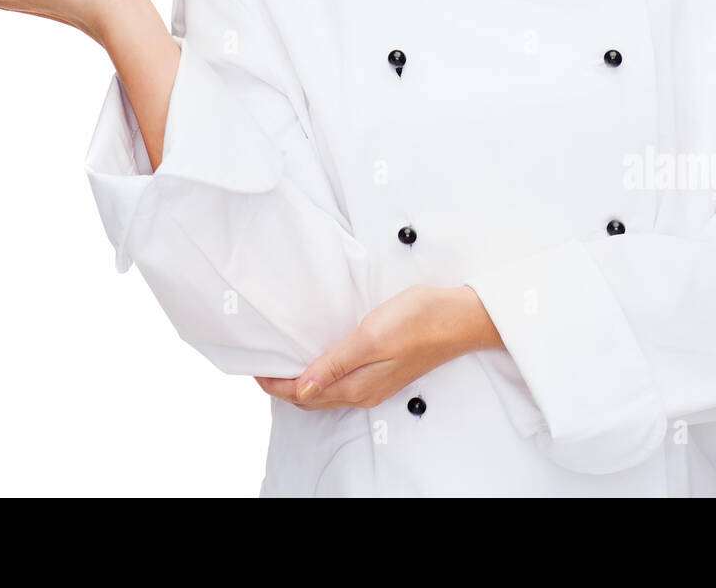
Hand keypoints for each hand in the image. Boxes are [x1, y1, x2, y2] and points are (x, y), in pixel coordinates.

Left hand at [254, 285, 501, 410]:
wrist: (460, 317)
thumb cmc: (418, 321)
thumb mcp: (370, 337)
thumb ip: (335, 364)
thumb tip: (301, 389)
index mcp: (357, 386)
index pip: (304, 394)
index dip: (277, 384)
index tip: (255, 370)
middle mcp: (365, 391)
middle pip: (313, 398)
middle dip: (285, 387)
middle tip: (263, 368)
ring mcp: (377, 383)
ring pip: (328, 392)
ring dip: (303, 384)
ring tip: (284, 365)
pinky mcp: (386, 370)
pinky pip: (344, 383)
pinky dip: (323, 377)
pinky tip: (321, 360)